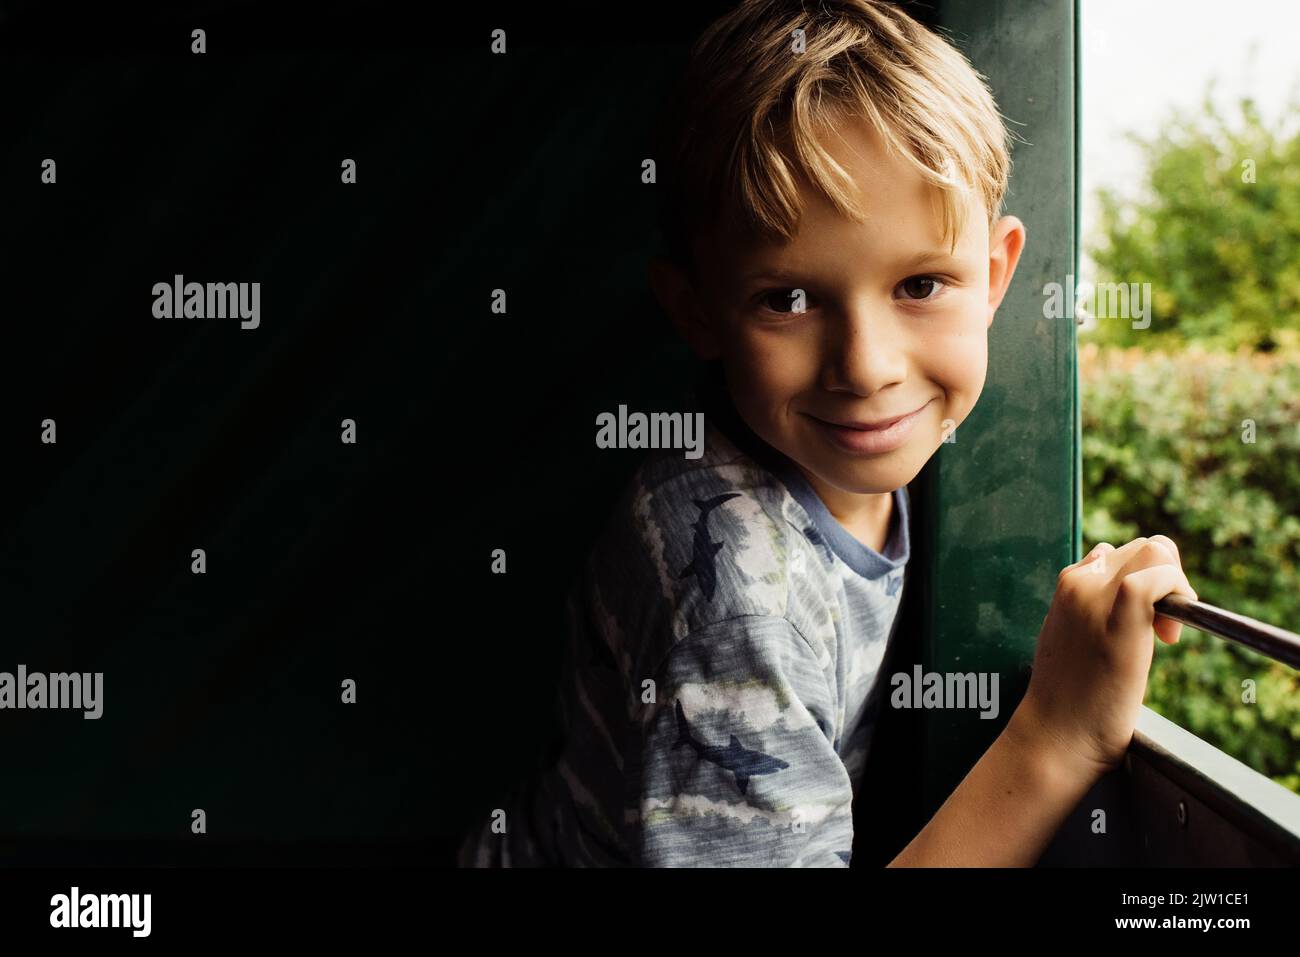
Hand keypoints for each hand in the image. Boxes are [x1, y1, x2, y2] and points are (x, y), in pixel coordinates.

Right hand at [1016, 536, 1197, 776]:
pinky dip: (1177, 590)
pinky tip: (1168, 634)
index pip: (1116, 554)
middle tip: (1162, 627)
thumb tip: (1131, 600)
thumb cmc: (1068, 698)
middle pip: (1142, 548)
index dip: (1142, 581)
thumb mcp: (1072, 640)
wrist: (1056, 734)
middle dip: (1165, 578)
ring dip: (1173, 583)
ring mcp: (1096, 597)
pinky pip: (1157, 576)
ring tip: (1163, 632)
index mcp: (1065, 587)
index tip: (1148, 622)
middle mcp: (1078, 583)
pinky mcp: (1120, 618)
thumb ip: (1093, 612)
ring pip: (1154, 551)